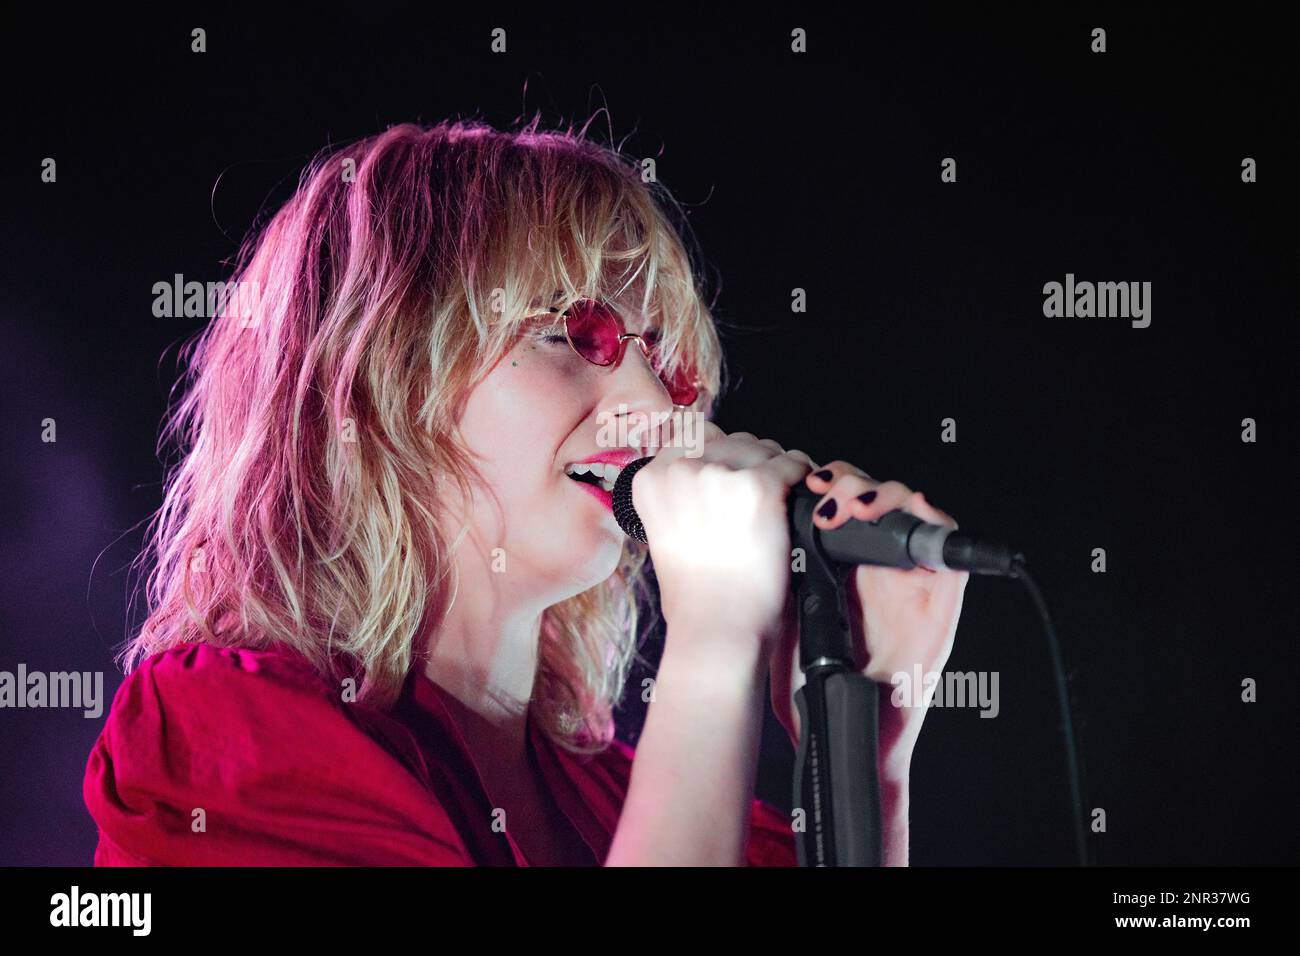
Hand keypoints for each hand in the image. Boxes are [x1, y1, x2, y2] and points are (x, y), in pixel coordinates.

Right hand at [632, 422, 814, 655]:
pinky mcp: (760, 487)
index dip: (721, 455)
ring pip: (764, 448)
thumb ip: (679, 495)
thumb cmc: (695, 596)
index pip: (693, 435)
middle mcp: (681, 469)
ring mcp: (721, 476)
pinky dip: (800, 479)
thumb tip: (709, 474)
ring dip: (777, 469)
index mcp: (651, 479)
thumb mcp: (666, 534)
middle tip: (761, 497)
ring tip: (780, 503)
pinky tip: (797, 502)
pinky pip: (792, 465)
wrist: (716, 629)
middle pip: (732, 440)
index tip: (733, 474)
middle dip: (752, 461)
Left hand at [769, 462, 969, 774]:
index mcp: (836, 564)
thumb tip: (736, 529)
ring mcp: (909, 579)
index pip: (834, 501)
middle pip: (871, 496)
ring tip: (853, 507)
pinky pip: (950, 552)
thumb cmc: (808, 686)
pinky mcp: (941, 599)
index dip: (821, 483)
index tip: (797, 483)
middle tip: (824, 495)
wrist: (846, 733)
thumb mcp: (774, 620)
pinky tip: (909, 516)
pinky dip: (934, 526)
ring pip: (911, 510)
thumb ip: (767, 579)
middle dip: (848, 482)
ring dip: (884, 496)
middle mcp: (874, 565)